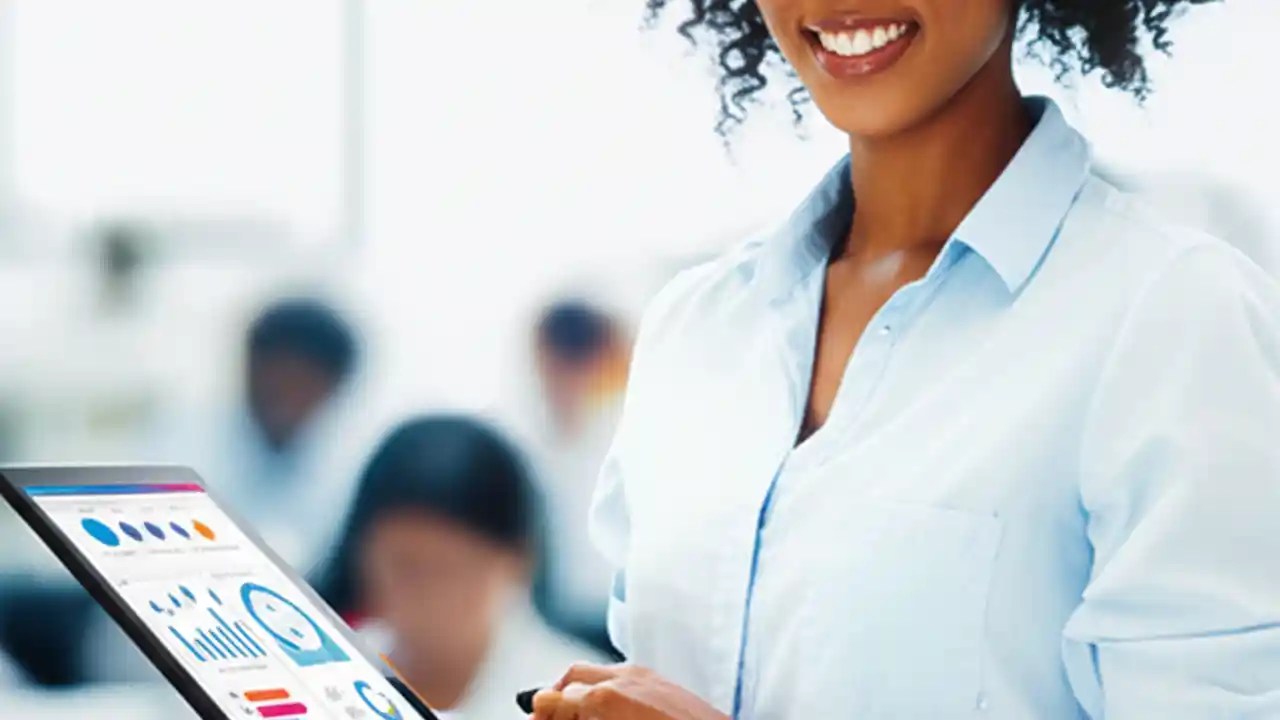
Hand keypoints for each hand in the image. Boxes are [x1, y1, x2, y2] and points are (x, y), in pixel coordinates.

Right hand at [530, 663, 727, 719]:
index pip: (557, 697)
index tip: (536, 718)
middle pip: (574, 675)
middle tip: (548, 717)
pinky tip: (609, 710)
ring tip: (579, 715)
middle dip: (557, 694)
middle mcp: (625, 677)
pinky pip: (624, 675)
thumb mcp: (609, 718)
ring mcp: (646, 675)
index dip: (542, 710)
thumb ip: (577, 714)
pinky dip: (607, 689)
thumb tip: (547, 705)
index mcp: (607, 696)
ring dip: (582, 690)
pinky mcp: (663, 680)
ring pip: (600, 672)